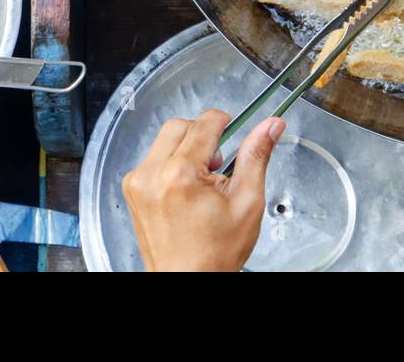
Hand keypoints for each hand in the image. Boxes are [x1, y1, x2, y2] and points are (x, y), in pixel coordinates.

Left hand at [123, 109, 284, 271]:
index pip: (205, 123)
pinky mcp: (132, 190)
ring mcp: (138, 182)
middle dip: (203, 136)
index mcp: (181, 175)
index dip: (225, 123)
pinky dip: (171, 164)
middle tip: (218, 165)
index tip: (234, 131)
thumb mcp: (247, 201)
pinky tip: (185, 189)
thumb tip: (270, 126)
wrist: (189, 281)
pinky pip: (153, 158)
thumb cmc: (215, 252)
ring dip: (186, 149)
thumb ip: (256, 155)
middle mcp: (152, 175)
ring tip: (202, 181)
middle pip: (180, 126)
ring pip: (165, 140)